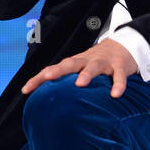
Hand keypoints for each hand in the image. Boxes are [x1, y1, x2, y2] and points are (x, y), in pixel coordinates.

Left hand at [21, 40, 138, 98]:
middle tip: (48, 77)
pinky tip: (115, 94)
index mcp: (74, 63)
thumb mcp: (80, 69)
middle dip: (58, 70)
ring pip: (94, 67)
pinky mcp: (120, 66)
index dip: (39, 78)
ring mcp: (104, 63)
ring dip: (87, 74)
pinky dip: (118, 84)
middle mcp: (86, 61)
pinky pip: (119, 76)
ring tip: (80, 84)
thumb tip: (46, 103)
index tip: (26, 90)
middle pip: (70, 64)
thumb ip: (66, 82)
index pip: (53, 69)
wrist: (123, 46)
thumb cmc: (96, 62)